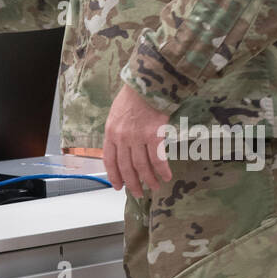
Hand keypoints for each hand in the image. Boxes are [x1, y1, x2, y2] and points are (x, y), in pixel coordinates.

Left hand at [102, 83, 172, 197]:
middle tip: (139, 193)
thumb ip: (116, 132)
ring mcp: (137, 137)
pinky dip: (162, 170)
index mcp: (110, 132)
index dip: (114, 176)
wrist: (146, 84)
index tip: (118, 187)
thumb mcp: (116, 114)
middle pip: (126, 167)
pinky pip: (158, 159)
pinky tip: (166, 177)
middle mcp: (122, 138)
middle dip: (132, 183)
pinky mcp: (153, 135)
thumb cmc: (132, 97)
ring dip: (149, 180)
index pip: (110, 160)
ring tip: (154, 187)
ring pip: (142, 166)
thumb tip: (121, 149)